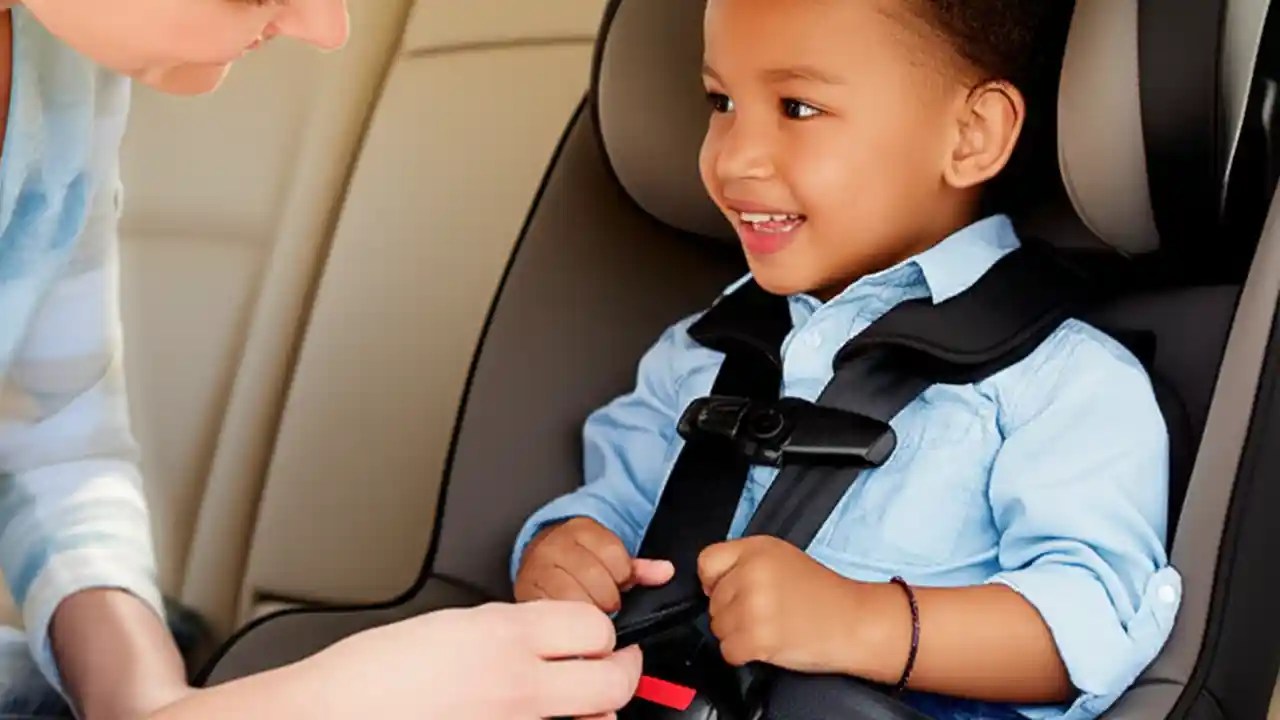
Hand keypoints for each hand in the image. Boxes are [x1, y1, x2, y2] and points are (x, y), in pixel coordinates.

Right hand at [304, 601, 642, 719]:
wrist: (329, 718)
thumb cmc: (373, 676)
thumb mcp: (453, 626)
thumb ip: (517, 631)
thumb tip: (563, 641)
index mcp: (502, 637)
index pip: (596, 627)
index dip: (600, 631)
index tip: (597, 637)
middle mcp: (517, 687)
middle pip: (614, 681)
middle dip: (619, 673)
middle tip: (613, 668)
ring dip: (587, 710)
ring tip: (563, 701)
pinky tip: (522, 719)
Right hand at [515, 518, 674, 611]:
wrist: (535, 565)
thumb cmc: (579, 563)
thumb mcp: (610, 559)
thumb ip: (639, 567)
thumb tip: (665, 572)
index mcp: (581, 530)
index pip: (615, 558)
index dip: (623, 576)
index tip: (619, 583)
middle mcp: (554, 546)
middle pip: (595, 579)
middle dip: (607, 598)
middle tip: (605, 604)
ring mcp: (537, 569)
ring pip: (575, 599)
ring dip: (588, 611)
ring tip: (589, 610)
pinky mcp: (525, 593)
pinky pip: (554, 613)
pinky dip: (568, 621)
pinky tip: (572, 620)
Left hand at [698, 537, 865, 673]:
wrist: (854, 622)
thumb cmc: (822, 595)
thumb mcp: (781, 559)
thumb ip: (744, 563)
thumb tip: (708, 585)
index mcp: (757, 549)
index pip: (706, 562)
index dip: (714, 581)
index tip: (730, 591)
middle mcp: (751, 573)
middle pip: (712, 600)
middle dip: (732, 612)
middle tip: (764, 614)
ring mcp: (753, 606)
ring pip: (718, 627)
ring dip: (738, 635)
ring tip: (769, 629)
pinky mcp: (757, 637)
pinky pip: (728, 651)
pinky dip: (744, 655)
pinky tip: (767, 645)